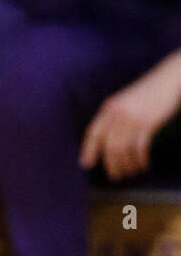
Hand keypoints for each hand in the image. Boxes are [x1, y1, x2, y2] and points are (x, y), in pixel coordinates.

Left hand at [80, 54, 180, 180]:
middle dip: (111, 165)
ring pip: (123, 150)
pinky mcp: (148, 123)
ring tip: (130, 173)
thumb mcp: (124, 102)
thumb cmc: (146, 93)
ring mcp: (133, 118)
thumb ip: (113, 118)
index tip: (87, 164)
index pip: (93, 133)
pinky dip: (139, 159)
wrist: (168, 79)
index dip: (88, 150)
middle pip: (109, 146)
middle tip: (115, 176)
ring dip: (126, 165)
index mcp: (109, 108)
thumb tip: (104, 143)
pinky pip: (139, 147)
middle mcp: (118, 114)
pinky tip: (142, 165)